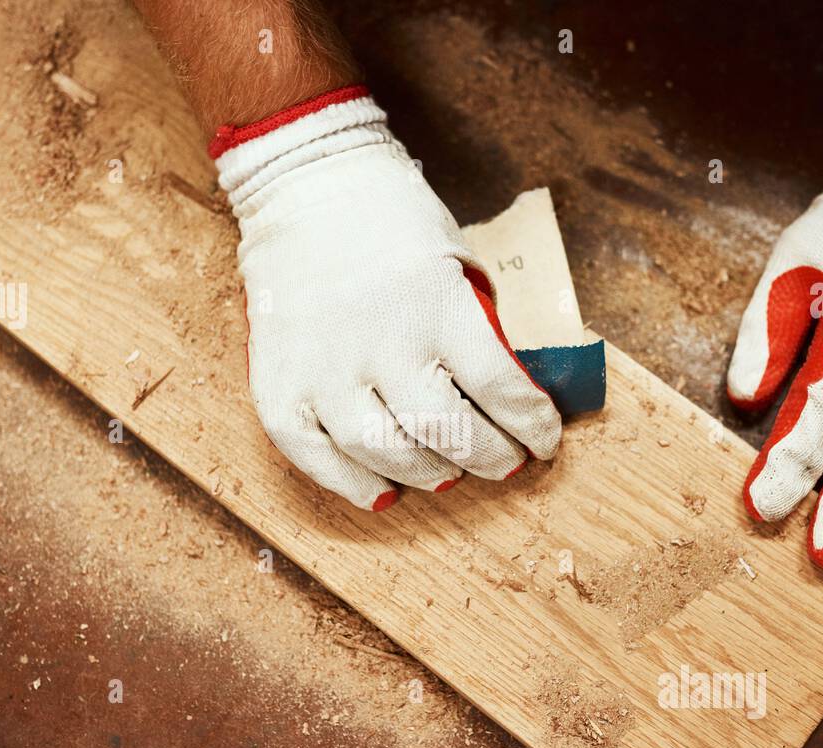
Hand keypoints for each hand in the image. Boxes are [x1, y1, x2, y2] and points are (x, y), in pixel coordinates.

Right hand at [212, 87, 560, 509]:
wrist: (303, 183)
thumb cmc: (391, 221)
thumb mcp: (457, 262)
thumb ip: (479, 328)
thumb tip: (506, 396)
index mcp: (437, 306)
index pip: (502, 391)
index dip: (533, 428)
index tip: (543, 441)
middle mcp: (382, 343)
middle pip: (448, 433)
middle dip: (490, 458)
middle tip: (503, 462)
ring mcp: (324, 369)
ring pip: (385, 455)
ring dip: (429, 475)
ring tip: (448, 471)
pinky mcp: (279, 386)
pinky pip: (316, 458)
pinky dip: (353, 483)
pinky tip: (383, 490)